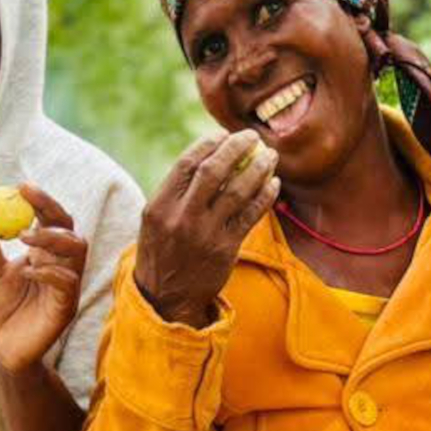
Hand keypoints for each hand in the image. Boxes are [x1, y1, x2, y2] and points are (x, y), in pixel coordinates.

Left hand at [0, 185, 88, 374]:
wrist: (1, 348)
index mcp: (44, 255)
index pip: (53, 221)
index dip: (42, 202)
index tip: (22, 187)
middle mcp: (61, 266)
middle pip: (70, 229)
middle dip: (51, 211)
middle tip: (26, 200)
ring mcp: (67, 286)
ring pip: (77, 250)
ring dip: (52, 237)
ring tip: (23, 238)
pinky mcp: (66, 307)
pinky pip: (67, 282)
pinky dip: (47, 271)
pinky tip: (25, 272)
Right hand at [134, 131, 280, 327]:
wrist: (165, 297)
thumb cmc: (162, 251)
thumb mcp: (155, 220)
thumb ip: (176, 192)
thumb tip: (208, 156)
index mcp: (159, 206)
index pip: (187, 163)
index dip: (208, 144)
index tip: (224, 134)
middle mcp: (182, 217)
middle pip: (214, 171)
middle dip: (236, 148)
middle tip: (252, 137)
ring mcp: (205, 234)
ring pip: (238, 191)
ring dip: (258, 169)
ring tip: (270, 156)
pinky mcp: (226, 249)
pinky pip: (251, 215)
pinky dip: (265, 196)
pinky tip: (274, 183)